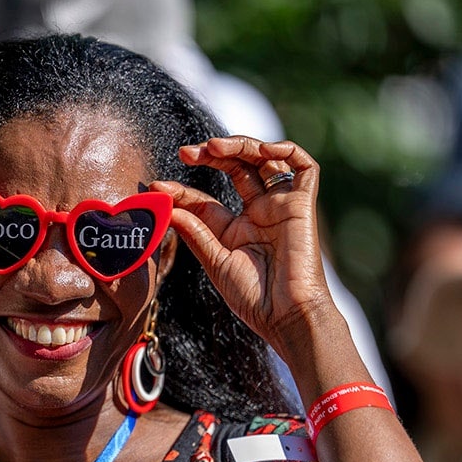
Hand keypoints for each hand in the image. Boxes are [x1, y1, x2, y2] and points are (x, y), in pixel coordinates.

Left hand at [148, 136, 331, 356]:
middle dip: (212, 154)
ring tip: (213, 146)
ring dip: (240, 146)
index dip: (181, 191)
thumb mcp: (215, 260)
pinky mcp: (303, 205)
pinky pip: (304, 167)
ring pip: (265, 159)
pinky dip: (285, 150)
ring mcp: (281, 206)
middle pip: (236, 168)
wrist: (287, 315)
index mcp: (235, 229)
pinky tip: (261, 150)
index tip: (157, 186)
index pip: (205, 199)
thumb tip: (165, 205)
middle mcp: (258, 212)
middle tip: (187, 152)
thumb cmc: (253, 297)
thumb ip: (194, 231)